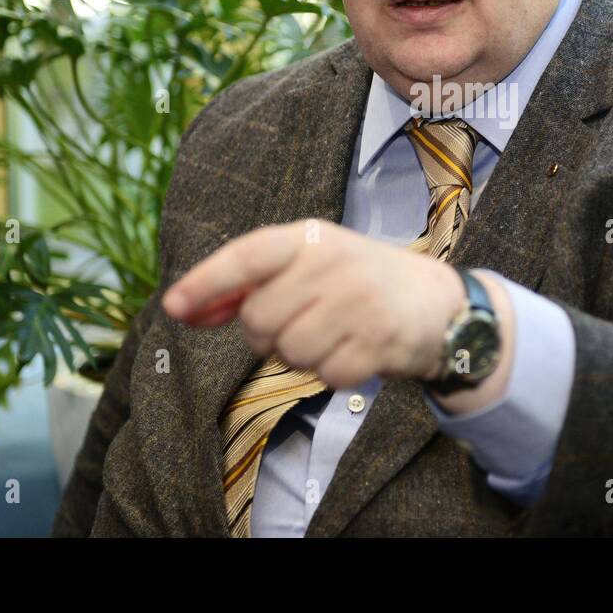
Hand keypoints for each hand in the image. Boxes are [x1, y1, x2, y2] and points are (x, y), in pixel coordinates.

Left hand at [160, 219, 466, 388]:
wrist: (440, 304)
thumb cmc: (361, 282)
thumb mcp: (312, 264)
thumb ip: (252, 282)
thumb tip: (184, 307)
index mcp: (312, 237)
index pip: (248, 255)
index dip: (205, 281)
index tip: (172, 306)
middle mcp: (334, 263)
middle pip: (259, 319)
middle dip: (267, 334)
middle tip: (302, 322)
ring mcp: (359, 302)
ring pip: (289, 352)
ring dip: (302, 356)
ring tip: (333, 335)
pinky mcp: (379, 341)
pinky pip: (325, 375)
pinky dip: (334, 373)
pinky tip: (356, 350)